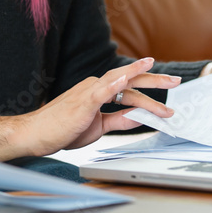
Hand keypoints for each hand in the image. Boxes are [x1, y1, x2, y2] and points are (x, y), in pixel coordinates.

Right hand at [0, 58, 179, 161]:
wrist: (35, 134)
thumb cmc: (60, 130)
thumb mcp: (97, 127)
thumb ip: (119, 120)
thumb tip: (140, 117)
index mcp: (97, 91)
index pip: (128, 88)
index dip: (149, 90)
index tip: (167, 94)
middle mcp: (94, 86)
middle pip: (129, 79)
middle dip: (154, 79)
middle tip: (176, 80)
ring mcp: (88, 92)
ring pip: (121, 83)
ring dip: (145, 82)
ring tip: (166, 83)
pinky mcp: (82, 102)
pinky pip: (101, 91)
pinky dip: (116, 83)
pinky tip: (127, 78)